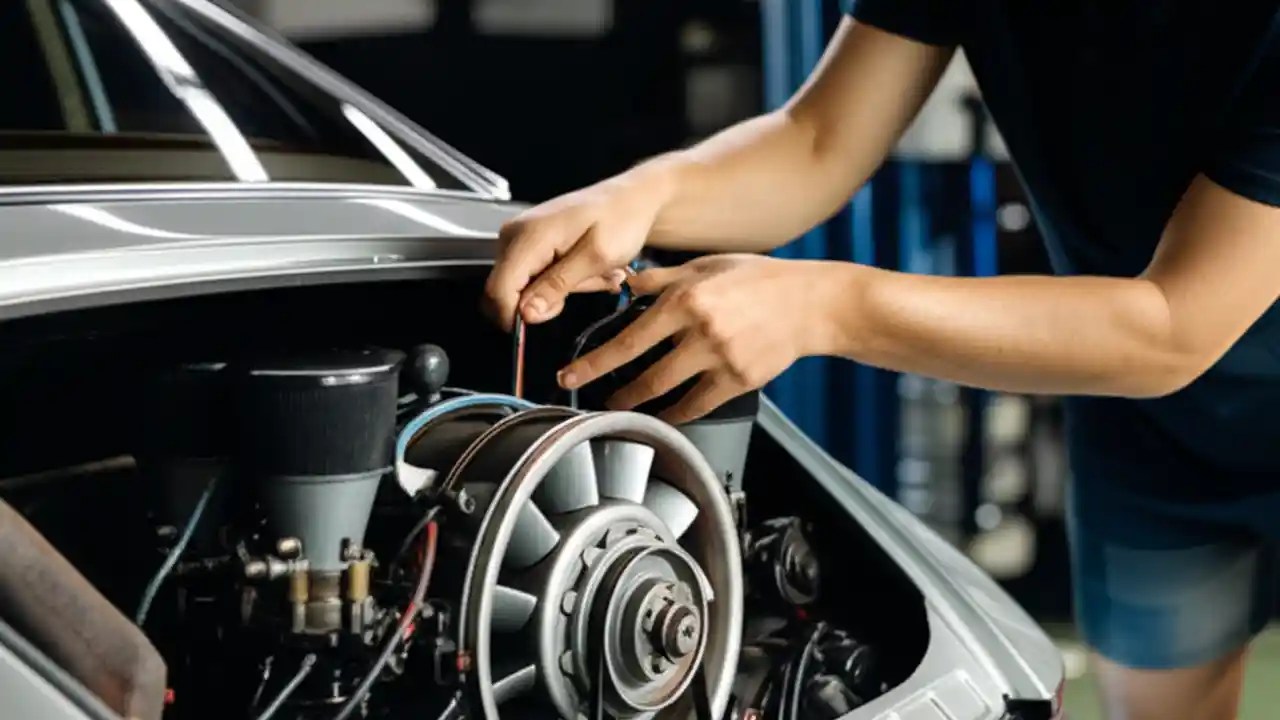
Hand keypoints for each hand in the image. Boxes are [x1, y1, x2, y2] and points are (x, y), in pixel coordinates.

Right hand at [483, 168, 672, 330]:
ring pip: (524, 288)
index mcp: (528, 235)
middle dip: (548, 300)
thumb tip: (525, 314)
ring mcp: (518, 238)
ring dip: (560, 291)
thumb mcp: (597, 257)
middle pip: (509, 291)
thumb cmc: (621, 221)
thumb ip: (558, 284)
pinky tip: (584, 269)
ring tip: (593, 273)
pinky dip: (559, 281)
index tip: (553, 314)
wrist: (631, 198)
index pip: (499, 289)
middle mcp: (513, 235)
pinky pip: (533, 278)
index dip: (516, 315)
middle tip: (588, 283)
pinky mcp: (527, 243)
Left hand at [557, 254, 843, 423]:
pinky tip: (664, 414)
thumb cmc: (761, 280)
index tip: (573, 373)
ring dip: (639, 402)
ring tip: (622, 406)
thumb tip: (626, 284)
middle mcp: (700, 330)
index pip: (628, 337)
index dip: (596, 361)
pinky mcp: (739, 380)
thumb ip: (662, 278)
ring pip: (668, 390)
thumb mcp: (707, 265)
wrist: (810, 303)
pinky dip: (677, 413)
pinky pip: (698, 404)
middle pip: (643, 371)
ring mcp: (721, 358)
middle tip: (588, 397)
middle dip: (610, 389)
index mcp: (686, 299)